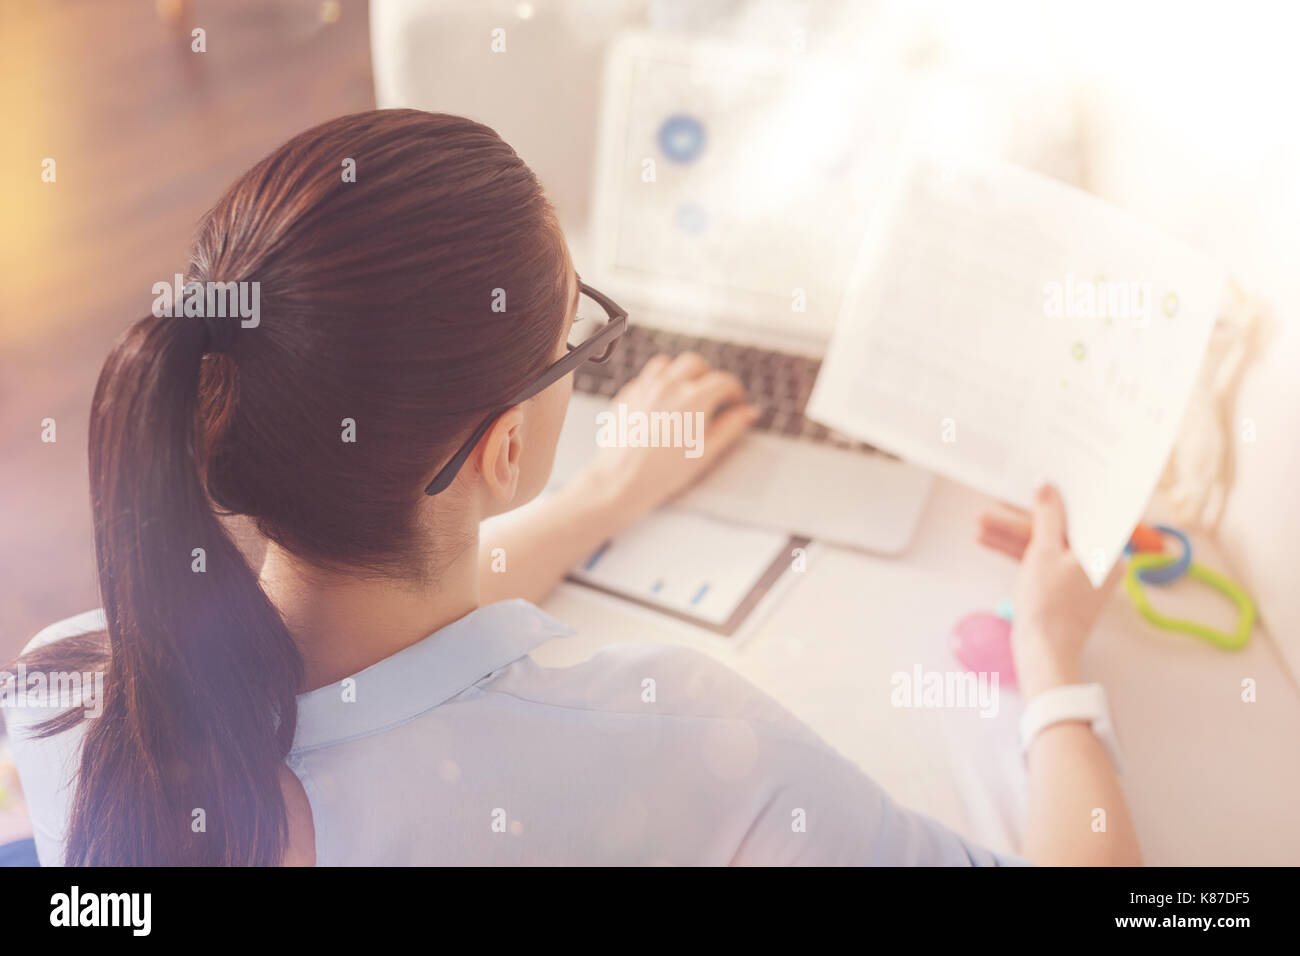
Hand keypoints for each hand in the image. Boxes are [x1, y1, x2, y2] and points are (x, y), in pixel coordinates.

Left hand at [580, 352, 757, 516]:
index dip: (734, 391)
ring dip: (681, 373)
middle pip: (696, 363)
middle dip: (708, 376)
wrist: (622, 480)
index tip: (734, 402)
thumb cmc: (664, 472)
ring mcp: (646, 387)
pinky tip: (662, 402)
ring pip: (669, 364)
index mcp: (695, 399)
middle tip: (711, 398)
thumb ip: (731, 428)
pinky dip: (659, 381)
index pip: (724, 380)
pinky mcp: (628, 394)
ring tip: (685, 394)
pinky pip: (647, 376)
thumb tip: (749, 412)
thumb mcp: (707, 453)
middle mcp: (670, 385)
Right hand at [977, 485, 1122, 697]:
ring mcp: (1080, 575)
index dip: (1057, 496)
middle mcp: (1099, 561)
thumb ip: (1047, 516)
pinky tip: (990, 542)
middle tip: (994, 507)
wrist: (1043, 650)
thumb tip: (1047, 486)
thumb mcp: (1044, 552)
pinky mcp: (1063, 586)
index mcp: (1106, 550)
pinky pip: (1042, 561)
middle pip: (1058, 528)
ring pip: (1045, 544)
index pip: (1081, 512)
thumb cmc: (1049, 605)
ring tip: (980, 526)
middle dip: (1021, 520)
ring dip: (1011, 535)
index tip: (1034, 483)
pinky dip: (1018, 553)